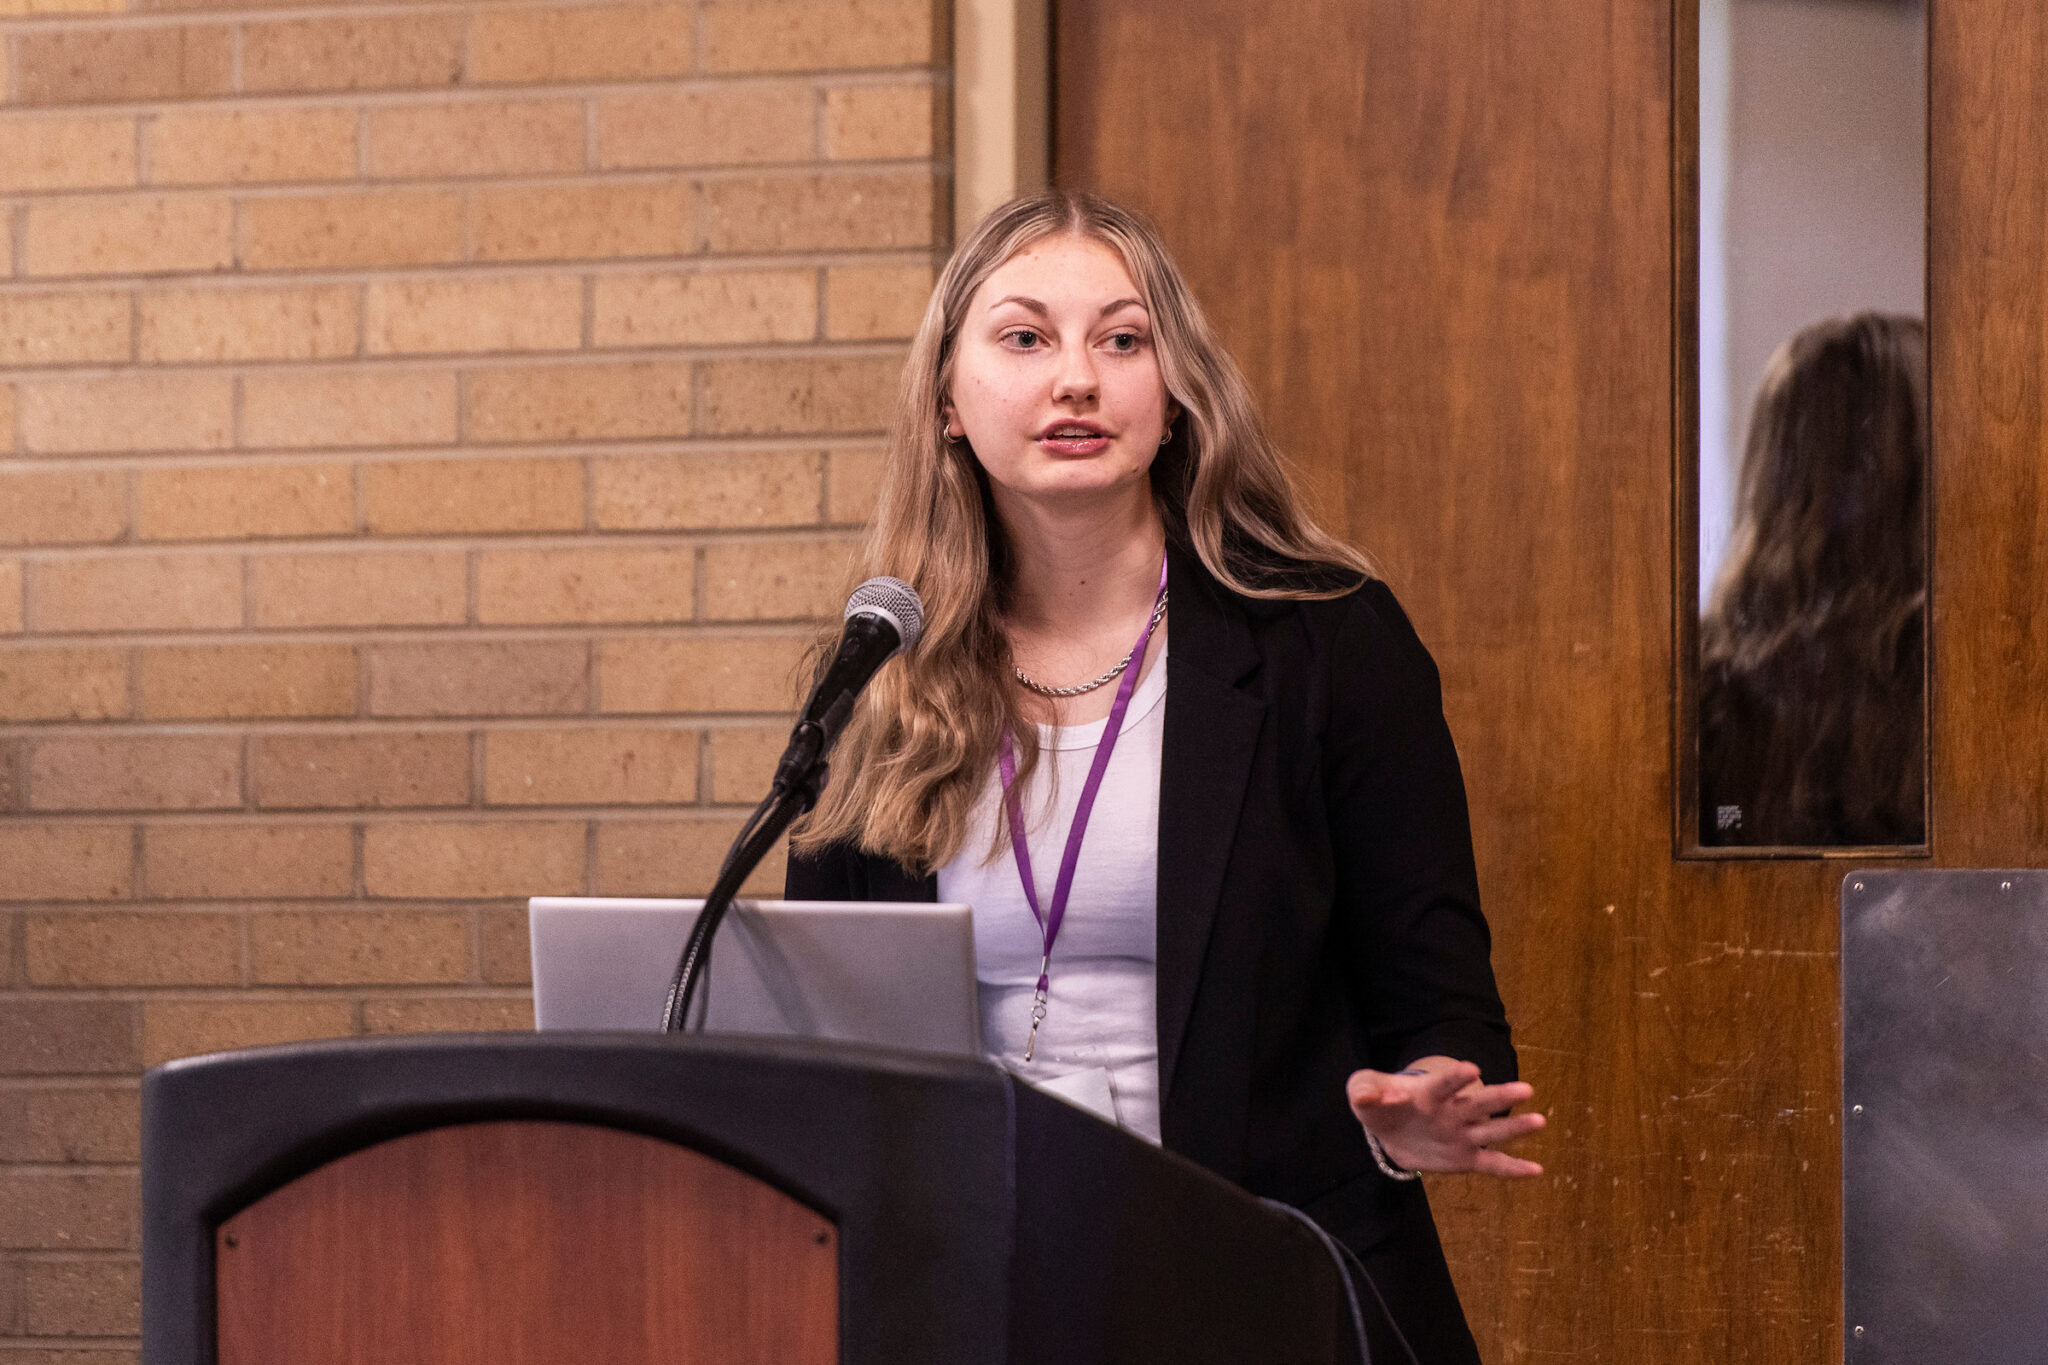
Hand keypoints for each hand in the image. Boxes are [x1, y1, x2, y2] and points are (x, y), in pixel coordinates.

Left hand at [1345, 1056, 1544, 1177]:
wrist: (1390, 1128)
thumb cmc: (1380, 1102)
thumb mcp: (1363, 1091)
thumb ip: (1363, 1091)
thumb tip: (1367, 1097)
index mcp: (1429, 1093)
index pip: (1443, 1084)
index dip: (1455, 1078)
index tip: (1472, 1069)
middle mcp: (1452, 1112)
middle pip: (1479, 1103)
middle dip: (1500, 1096)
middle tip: (1526, 1090)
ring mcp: (1463, 1135)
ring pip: (1492, 1130)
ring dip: (1515, 1127)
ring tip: (1539, 1121)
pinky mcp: (1466, 1159)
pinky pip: (1492, 1164)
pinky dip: (1513, 1168)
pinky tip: (1537, 1170)